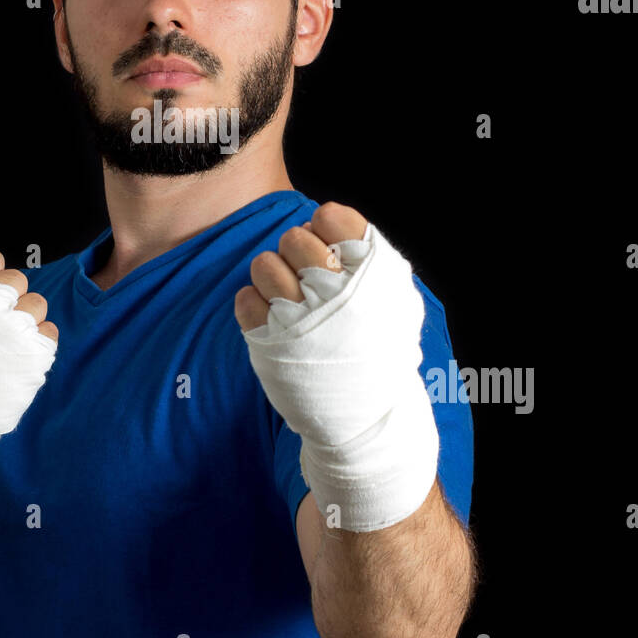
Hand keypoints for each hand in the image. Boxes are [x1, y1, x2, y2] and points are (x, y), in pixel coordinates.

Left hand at [234, 202, 438, 530]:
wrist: (366, 420)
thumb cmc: (378, 352)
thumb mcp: (394, 299)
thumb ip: (369, 257)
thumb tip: (330, 220)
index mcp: (370, 275)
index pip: (333, 218)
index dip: (327, 227)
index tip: (331, 249)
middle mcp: (334, 292)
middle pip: (293, 238)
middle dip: (296, 251)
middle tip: (306, 275)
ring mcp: (299, 317)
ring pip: (263, 264)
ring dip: (271, 276)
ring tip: (287, 298)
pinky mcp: (268, 341)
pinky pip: (243, 299)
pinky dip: (252, 305)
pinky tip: (271, 320)